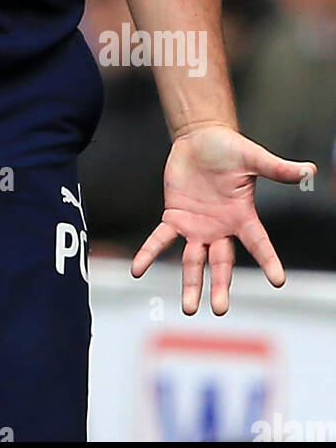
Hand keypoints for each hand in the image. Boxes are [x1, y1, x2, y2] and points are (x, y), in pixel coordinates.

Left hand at [132, 125, 315, 315]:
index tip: (278, 281)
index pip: (259, 243)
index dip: (268, 260)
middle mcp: (220, 228)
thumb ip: (278, 168)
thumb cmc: (229, 147)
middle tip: (219, 309)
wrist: (199, 138)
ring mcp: (197, 226)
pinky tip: (137, 271)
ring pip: (192, 261)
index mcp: (242, 217)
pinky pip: (160, 239)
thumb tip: (310, 169)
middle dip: (220, 285)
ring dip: (190, 283)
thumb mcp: (253, 157)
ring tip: (189, 309)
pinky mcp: (175, 217)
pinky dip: (149, 253)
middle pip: (221, 263)